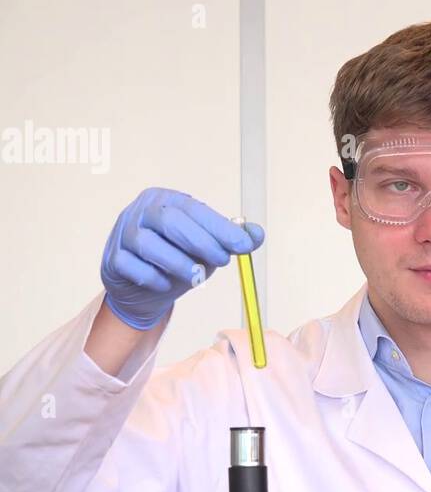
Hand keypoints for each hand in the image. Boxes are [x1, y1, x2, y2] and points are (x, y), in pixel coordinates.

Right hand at [100, 187, 263, 329]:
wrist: (144, 291)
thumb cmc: (178, 260)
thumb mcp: (208, 248)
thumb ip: (232, 240)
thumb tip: (257, 234)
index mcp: (167, 200)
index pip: (195, 210)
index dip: (220, 228)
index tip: (244, 245)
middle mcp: (142, 211)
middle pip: (170, 222)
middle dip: (202, 243)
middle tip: (222, 261)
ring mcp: (123, 234)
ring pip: (149, 245)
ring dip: (179, 264)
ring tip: (197, 276)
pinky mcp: (112, 259)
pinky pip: (133, 268)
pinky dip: (155, 278)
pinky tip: (166, 284)